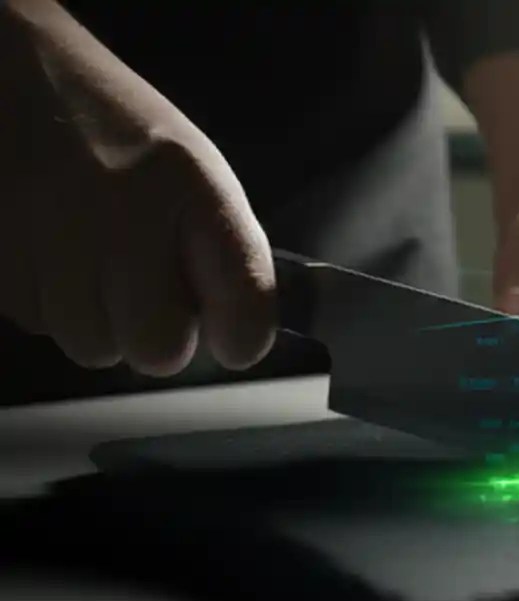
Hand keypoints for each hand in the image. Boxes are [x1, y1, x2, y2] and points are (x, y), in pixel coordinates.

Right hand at [0, 0, 275, 375]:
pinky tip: (52, 252)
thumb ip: (223, 252)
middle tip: (146, 288)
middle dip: (157, 334)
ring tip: (91, 258)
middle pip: (158, 352)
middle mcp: (124, 213)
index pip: (243, 308)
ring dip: (97, 320)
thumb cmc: (118, 132)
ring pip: (92, 347)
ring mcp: (52, 236)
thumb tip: (237, 337)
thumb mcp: (194, 173)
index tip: (232, 331)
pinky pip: (39, 324)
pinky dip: (50, 301)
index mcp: (192, 187)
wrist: (18, 79)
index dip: (241, 335)